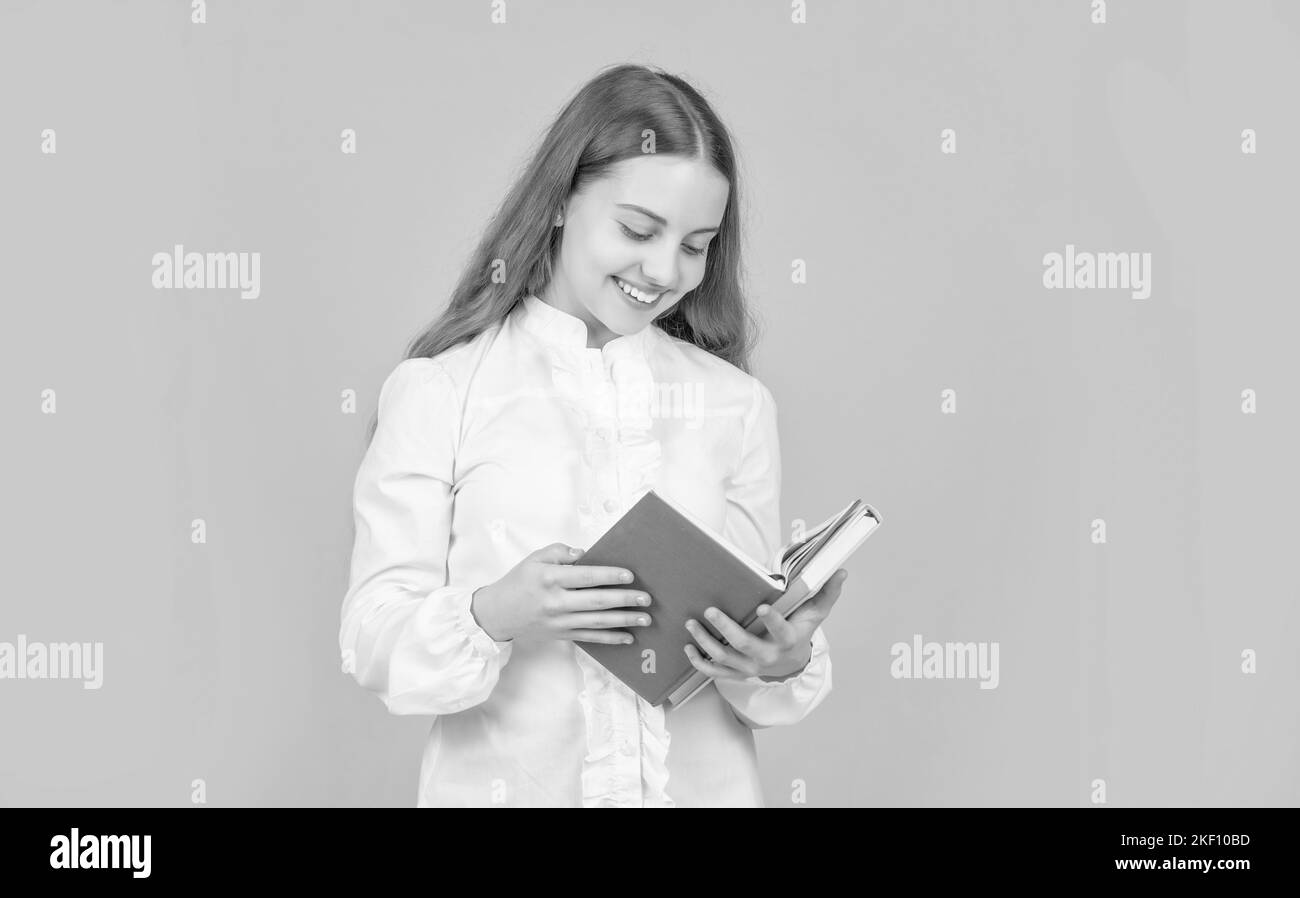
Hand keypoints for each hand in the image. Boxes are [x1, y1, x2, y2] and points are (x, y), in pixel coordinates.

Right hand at [470, 543, 652, 644]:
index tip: (630, 575)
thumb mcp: (535, 559)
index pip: (585, 576)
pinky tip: (628, 637)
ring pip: (597, 622)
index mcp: (549, 578)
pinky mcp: (561, 635)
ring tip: (645, 618)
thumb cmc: (518, 582)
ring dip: (624, 620)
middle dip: (625, 600)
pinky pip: (590, 637)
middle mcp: (555, 602)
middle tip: (646, 598)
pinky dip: (610, 638)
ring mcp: (559, 622)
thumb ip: (560, 552)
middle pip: (596, 601)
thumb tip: (585, 554)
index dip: (609, 575)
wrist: (497, 613)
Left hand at [684, 568, 847, 681]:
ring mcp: (749, 667)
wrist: (791, 662)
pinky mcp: (736, 673)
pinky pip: (715, 672)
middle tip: (711, 610)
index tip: (762, 607)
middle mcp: (767, 656)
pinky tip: (688, 648)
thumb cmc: (800, 631)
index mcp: (787, 640)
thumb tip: (841, 572)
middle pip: (744, 646)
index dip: (772, 621)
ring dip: (706, 642)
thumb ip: (827, 592)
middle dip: (726, 629)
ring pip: (725, 658)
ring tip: (692, 624)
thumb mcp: (816, 613)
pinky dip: (699, 663)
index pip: (781, 631)